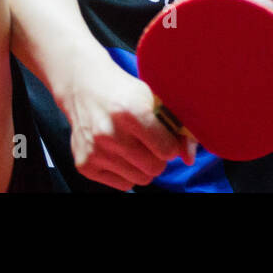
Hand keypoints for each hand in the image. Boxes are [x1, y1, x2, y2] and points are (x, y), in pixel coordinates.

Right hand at [57, 54, 196, 190]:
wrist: (83, 87)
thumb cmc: (125, 93)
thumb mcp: (153, 98)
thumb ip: (176, 126)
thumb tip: (190, 158)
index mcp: (131, 111)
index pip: (167, 150)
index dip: (171, 144)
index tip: (165, 136)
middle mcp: (110, 133)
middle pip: (155, 168)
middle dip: (158, 157)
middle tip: (150, 142)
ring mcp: (95, 151)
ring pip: (140, 179)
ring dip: (143, 166)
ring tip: (133, 145)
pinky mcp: (84, 164)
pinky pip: (123, 185)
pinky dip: (126, 172)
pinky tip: (117, 152)